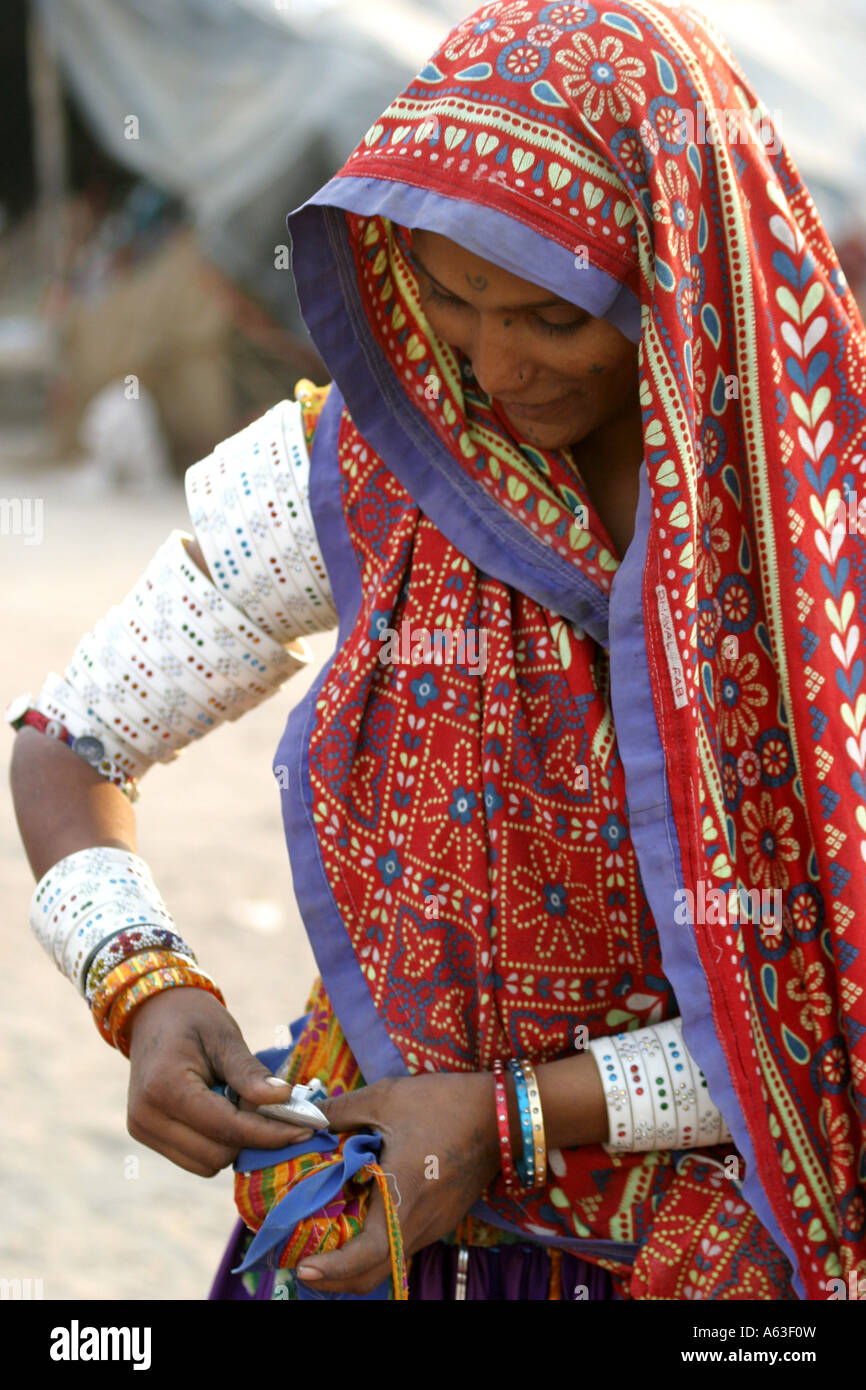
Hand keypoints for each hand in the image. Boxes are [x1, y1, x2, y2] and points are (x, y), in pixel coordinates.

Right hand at [126, 987, 313, 1175]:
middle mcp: (147, 1117)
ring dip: (233, 1143)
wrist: (154, 1012)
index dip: (270, 1133)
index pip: (227, 1129)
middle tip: (269, 1106)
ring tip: (237, 1102)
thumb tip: (285, 1099)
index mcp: (165, 1087)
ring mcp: (143, 1130)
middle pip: (217, 1154)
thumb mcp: (225, 1037)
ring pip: (206, 1164)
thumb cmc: (193, 1018)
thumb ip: (251, 1073)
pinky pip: (194, 1159)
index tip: (305, 1129)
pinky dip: (217, 1143)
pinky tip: (221, 1111)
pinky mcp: (147, 1136)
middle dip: (251, 1137)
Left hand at [294, 1072, 500, 1295]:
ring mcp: (436, 1224)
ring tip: (326, 1247)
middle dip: (337, 1280)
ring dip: (357, 1264)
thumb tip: (304, 1116)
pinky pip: (405, 1244)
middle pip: (375, 1274)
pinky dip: (379, 1248)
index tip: (303, 1268)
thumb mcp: (386, 1097)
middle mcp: (421, 1223)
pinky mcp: (444, 1217)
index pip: (367, 1256)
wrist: (505, 1112)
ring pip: (391, 1263)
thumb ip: (340, 1110)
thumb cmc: (444, 1103)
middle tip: (305, 1266)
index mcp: (404, 1197)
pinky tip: (363, 1223)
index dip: (333, 1270)